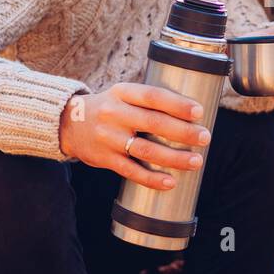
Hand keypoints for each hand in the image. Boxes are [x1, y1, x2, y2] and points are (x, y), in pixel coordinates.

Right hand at [58, 83, 210, 190]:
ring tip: (196, 162)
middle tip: (205, 137)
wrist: (69, 124)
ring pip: (146, 150)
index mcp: (123, 92)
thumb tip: (192, 114)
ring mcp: (109, 137)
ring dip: (174, 158)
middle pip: (153, 123)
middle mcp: (114, 113)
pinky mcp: (105, 159)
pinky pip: (131, 171)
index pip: (153, 96)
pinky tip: (170, 182)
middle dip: (183, 132)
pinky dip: (152, 178)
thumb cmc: (109, 108)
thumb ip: (150, 101)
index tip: (198, 112)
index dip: (177, 104)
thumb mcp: (123, 94)